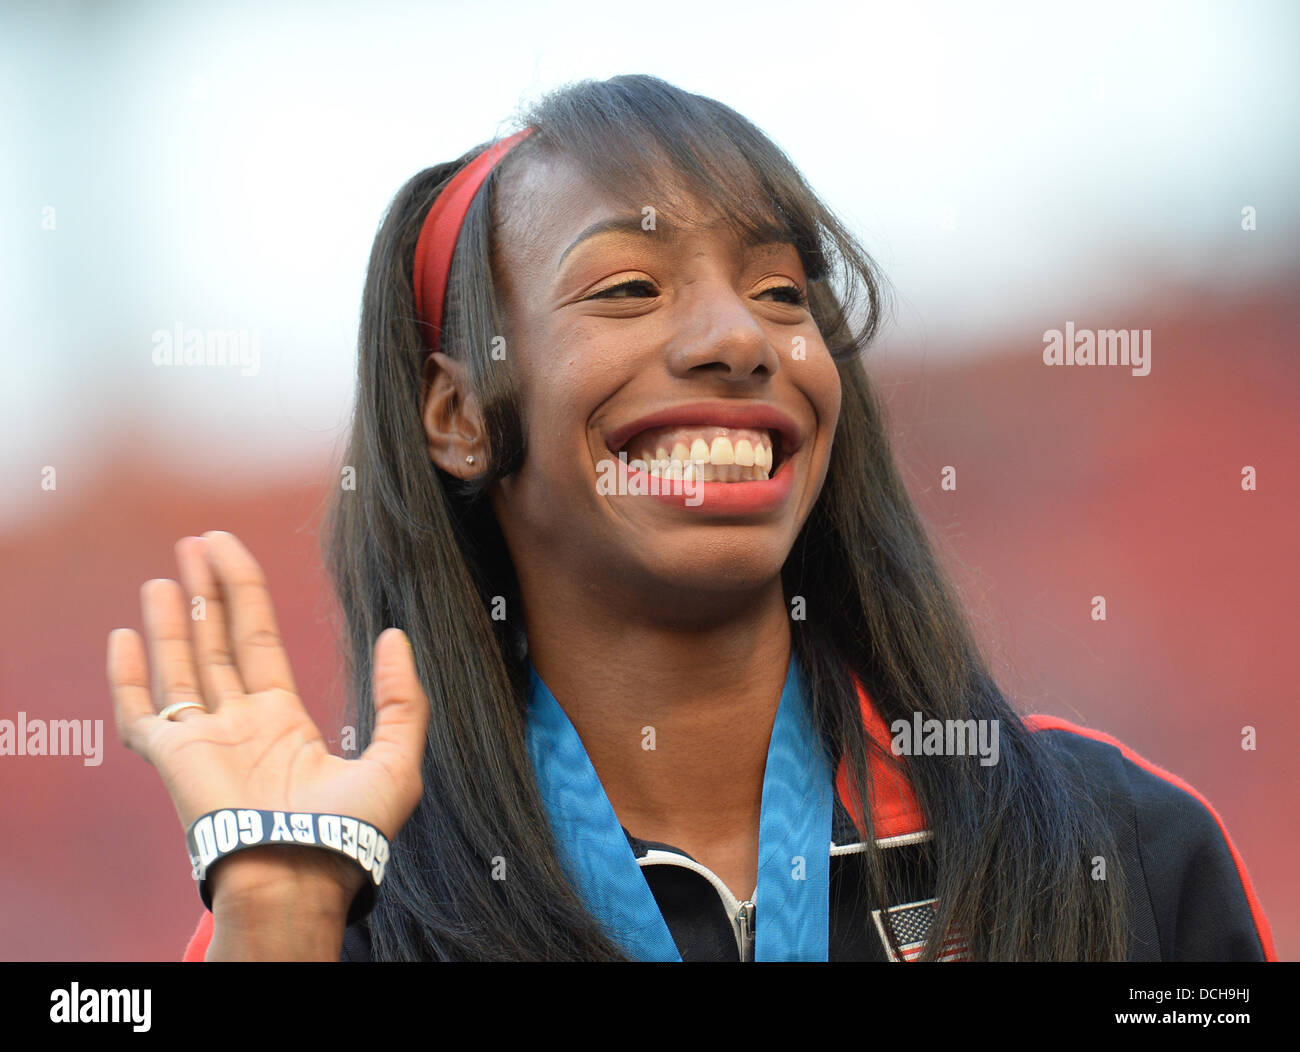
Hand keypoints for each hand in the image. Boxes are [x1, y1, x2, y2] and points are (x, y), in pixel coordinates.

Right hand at [107, 531, 428, 911]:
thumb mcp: (397, 758)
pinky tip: (123, 637)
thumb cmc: (351, 829)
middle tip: (197, 542)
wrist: (303, 873)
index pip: (255, 641)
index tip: (229, 550)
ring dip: (170, 622)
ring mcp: (202, 741)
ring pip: (180, 667)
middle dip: (206, 592)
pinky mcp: (172, 761)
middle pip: (214, 643)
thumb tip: (394, 637)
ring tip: (164, 576)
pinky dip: (127, 677)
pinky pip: (140, 713)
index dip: (242, 593)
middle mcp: (238, 725)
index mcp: (282, 721)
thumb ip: (399, 698)